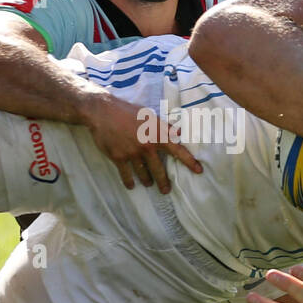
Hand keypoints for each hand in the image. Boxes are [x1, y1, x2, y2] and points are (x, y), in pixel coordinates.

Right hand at [80, 91, 202, 192]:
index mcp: (157, 133)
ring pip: (143, 173)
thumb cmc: (127, 111)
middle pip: (159, 169)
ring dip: (147, 180)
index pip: (178, 149)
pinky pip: (126, 174)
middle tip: (166, 190)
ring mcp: (133, 153)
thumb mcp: (149, 115)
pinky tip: (132, 185)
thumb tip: (177, 132)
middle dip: (163, 182)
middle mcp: (147, 146)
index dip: (189, 161)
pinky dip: (129, 181)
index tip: (199, 171)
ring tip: (149, 184)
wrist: (103, 112)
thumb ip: (163, 127)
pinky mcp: (119, 158)